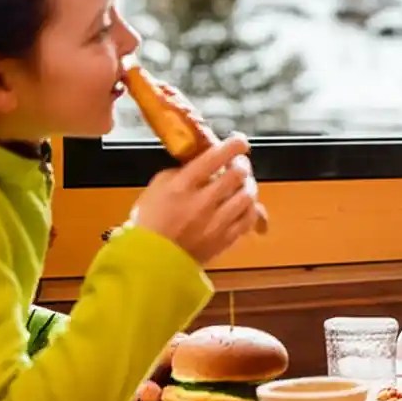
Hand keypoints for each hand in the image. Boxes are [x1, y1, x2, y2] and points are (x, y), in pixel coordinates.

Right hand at [132, 135, 260, 263]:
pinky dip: (250, 207)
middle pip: (237, 174)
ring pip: (248, 196)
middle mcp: (202, 202)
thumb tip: (204, 163)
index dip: (233, 145)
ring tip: (244, 183)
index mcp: (182, 186)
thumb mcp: (158, 186)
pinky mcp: (225, 239)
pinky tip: (245, 204)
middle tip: (240, 163)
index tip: (240, 141)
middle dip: (242, 164)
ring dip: (249, 185)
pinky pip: (249, 218)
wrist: (151, 259)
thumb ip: (182, 171)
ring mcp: (216, 222)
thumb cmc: (150, 221)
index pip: (214, 157)